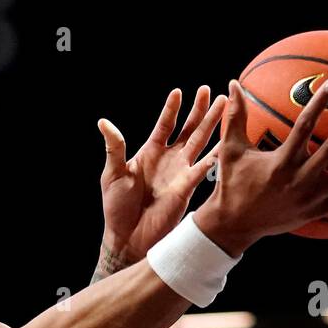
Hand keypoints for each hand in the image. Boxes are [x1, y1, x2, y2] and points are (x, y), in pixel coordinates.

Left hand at [97, 86, 225, 270]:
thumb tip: (103, 122)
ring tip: (223, 106)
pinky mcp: (187, 188)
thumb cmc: (117, 207)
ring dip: (212, 125)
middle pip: (188, 129)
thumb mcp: (113, 173)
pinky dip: (213, 157)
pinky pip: (203, 168)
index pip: (164, 125)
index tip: (178, 92)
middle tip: (209, 90)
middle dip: (199, 111)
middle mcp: (169, 160)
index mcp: (150, 153)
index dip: (172, 109)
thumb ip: (114, 147)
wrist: (128, 236)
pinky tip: (224, 144)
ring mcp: (180, 173)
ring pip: (200, 143)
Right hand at [195, 78, 327, 255]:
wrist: (234, 225)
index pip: (305, 125)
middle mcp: (301, 178)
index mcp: (282, 161)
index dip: (319, 102)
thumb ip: (235, 117)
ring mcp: (312, 197)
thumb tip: (233, 85)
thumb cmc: (231, 185)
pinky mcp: (317, 212)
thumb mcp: (230, 151)